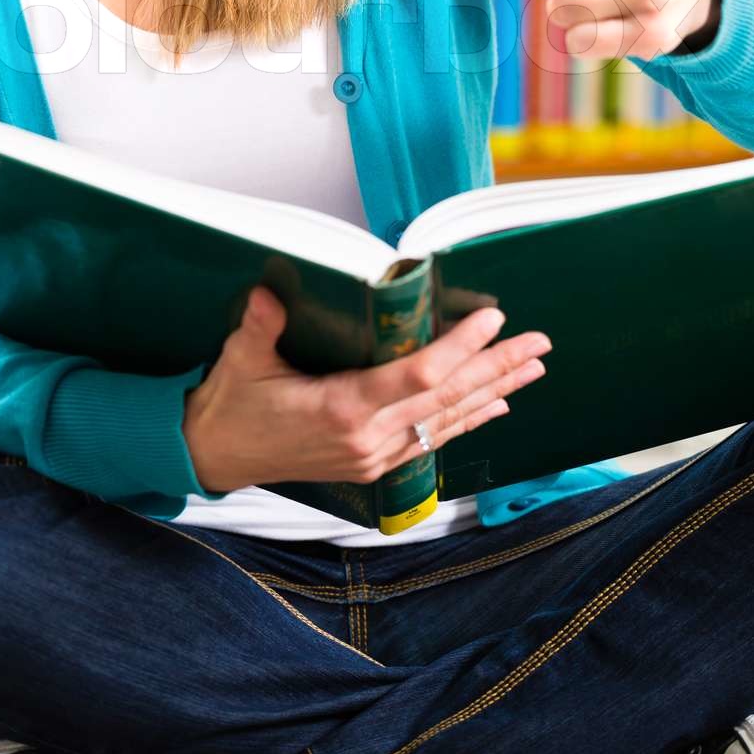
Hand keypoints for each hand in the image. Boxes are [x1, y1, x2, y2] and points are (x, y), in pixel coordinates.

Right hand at [182, 285, 550, 493]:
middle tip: (539, 344)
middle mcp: (368, 437)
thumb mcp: (240, 362)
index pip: (417, 375)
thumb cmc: (230, 406)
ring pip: (447, 420)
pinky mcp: (372, 462)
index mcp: (341, 409)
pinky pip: (432, 439)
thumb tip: (269, 291)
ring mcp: (373, 455)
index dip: (460, 348)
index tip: (493, 320)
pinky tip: (496, 406)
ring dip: (494, 393)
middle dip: (497, 369)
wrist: (214, 456)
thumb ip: (259, 327)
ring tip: (533, 369)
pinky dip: (466, 419)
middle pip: (447, 398)